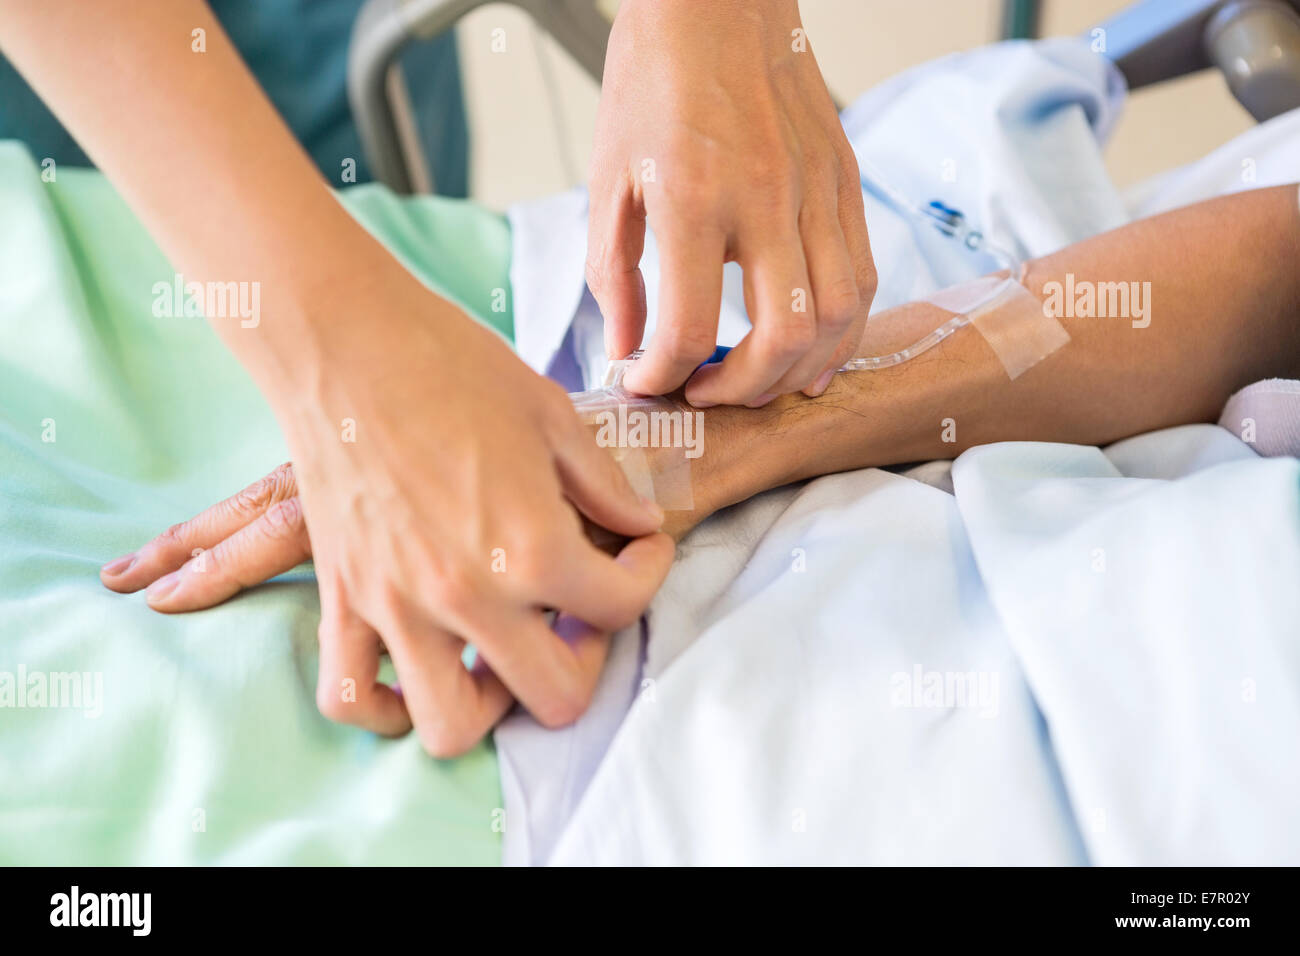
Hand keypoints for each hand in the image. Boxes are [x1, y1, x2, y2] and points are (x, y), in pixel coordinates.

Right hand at [104, 279, 673, 756]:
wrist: (343, 340)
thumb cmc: (451, 365)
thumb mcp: (554, 416)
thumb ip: (606, 487)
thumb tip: (640, 526)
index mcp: (531, 549)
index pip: (621, 607)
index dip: (648, 573)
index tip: (638, 545)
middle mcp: (467, 597)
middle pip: (555, 698)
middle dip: (586, 659)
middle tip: (580, 611)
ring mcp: (397, 609)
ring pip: (451, 727)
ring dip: (492, 702)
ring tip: (502, 650)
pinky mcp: (343, 600)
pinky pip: (351, 697)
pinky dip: (385, 702)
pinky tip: (420, 661)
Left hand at [586, 0, 875, 406]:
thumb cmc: (654, 77)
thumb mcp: (608, 177)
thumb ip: (615, 273)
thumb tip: (627, 348)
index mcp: (694, 198)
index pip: (688, 328)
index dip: (663, 376)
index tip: (648, 383)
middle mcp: (767, 199)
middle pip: (784, 338)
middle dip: (742, 391)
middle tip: (707, 394)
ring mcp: (818, 190)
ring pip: (838, 317)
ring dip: (801, 370)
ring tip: (760, 383)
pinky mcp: (845, 180)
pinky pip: (862, 275)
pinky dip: (840, 328)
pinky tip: (810, 346)